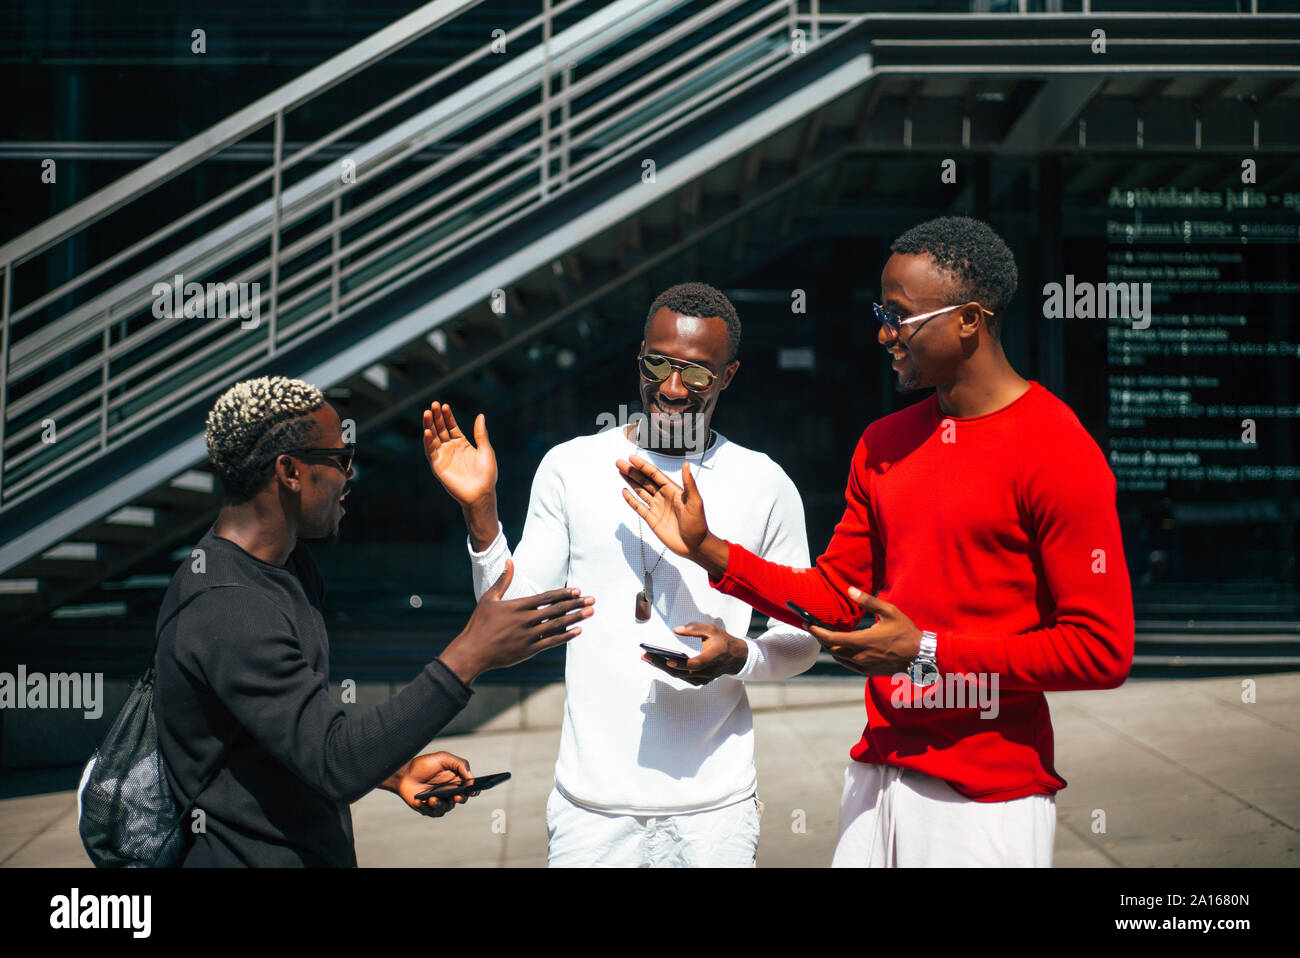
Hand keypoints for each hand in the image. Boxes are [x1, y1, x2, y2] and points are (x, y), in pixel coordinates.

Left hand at [387, 752, 477, 817]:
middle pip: (461, 799)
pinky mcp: (428, 808)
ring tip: (432, 798)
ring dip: (440, 804)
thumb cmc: (424, 765)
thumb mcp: (443, 758)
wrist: (404, 773)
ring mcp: (440, 801)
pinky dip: (426, 807)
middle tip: (456, 796)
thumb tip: (471, 778)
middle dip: (460, 798)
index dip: (474, 790)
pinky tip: (419, 801)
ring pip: (446, 808)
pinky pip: (432, 812)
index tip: (472, 790)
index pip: (470, 788)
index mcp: (456, 780)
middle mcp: (450, 792)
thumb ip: (460, 764)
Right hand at [423, 401, 496, 506]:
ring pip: (433, 438)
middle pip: (441, 430)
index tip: (444, 405)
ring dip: (429, 426)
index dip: (447, 416)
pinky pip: (431, 452)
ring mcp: (443, 457)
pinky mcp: (438, 466)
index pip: (451, 427)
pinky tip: (427, 432)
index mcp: (462, 444)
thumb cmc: (486, 474)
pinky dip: (428, 442)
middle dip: (436, 417)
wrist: (481, 493)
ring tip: (427, 413)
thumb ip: (481, 434)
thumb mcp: (486, 450)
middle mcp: (450, 449)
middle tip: (433, 404)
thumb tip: (481, 416)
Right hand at [440, 559, 593, 683]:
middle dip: (576, 604)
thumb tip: (509, 561)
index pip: (546, 597)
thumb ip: (503, 580)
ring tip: (590, 613)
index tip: (578, 590)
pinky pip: (551, 642)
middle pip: (556, 610)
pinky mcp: (528, 651)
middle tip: (592, 599)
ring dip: (575, 618)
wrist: (472, 651)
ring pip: (557, 625)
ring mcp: (528, 636)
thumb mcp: (489, 599)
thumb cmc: (479, 624)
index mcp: (517, 606)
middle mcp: (525, 620)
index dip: (563, 593)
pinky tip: (578, 631)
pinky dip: (565, 637)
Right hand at [617, 455, 720, 570]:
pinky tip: (624, 491)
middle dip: (632, 471)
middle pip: (644, 481)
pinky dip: (631, 500)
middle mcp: (663, 497)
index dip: (643, 466)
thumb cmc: (698, 523)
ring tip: (620, 471)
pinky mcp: (652, 520)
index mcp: (673, 490)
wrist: (694, 545)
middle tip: (619, 462)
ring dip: (630, 481)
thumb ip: (689, 483)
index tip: (632, 458)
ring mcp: (657, 508)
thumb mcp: (695, 501)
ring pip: (640, 491)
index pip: (655, 474)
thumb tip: (686, 464)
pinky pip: (639, 507)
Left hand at [642, 622, 748, 686]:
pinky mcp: (699, 680)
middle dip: (662, 664)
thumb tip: (676, 630)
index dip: (681, 664)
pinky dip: (669, 670)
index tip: (668, 659)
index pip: (695, 664)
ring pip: (679, 675)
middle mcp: (707, 671)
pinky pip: (681, 677)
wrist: (736, 658)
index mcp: (712, 658)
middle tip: (647, 656)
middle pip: (681, 672)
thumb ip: (694, 629)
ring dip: (662, 667)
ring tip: (648, 657)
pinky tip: (658, 662)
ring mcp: (703, 678)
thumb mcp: (712, 630)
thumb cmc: (723, 642)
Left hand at [808, 587, 921, 677]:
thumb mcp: (889, 612)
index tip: (808, 625)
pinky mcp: (869, 672)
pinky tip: (845, 647)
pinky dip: (842, 656)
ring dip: (832, 648)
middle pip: (832, 649)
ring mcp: (864, 666)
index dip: (817, 632)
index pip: (831, 639)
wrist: (921, 656)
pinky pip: (849, 665)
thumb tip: (850, 590)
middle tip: (816, 628)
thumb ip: (868, 601)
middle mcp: (860, 656)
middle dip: (822, 639)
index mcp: (862, 641)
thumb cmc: (906, 632)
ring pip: (839, 658)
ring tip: (828, 636)